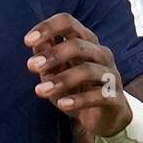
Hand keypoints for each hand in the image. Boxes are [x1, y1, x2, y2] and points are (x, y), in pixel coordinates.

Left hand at [24, 13, 130, 138]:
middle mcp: (100, 54)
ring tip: (40, 91)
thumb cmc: (76, 89)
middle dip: (53, 54)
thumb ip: (45, 56)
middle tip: (31, 66)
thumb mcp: (55, 72)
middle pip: (78, 45)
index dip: (48, 28)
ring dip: (62, 79)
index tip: (27, 41)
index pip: (68, 23)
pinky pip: (99, 95)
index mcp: (85, 42)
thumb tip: (34, 42)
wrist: (103, 118)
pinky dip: (79, 100)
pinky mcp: (116, 98)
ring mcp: (111, 75)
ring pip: (88, 70)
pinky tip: (62, 105)